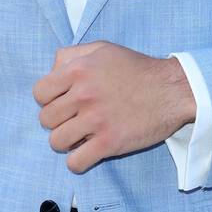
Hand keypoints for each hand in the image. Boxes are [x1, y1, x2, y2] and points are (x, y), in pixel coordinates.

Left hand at [32, 41, 196, 173]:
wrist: (172, 89)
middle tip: (75, 119)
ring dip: (67, 142)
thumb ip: (72, 55)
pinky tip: (89, 152)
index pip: (39, 93)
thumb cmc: (137, 69)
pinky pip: (76, 162)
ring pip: (56, 142)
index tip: (63, 103)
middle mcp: (83, 94)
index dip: (48, 100)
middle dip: (58, 121)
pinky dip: (78, 161)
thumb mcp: (102, 49)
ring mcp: (96, 120)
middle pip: (46, 119)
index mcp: (78, 70)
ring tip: (82, 136)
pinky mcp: (109, 143)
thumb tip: (52, 71)